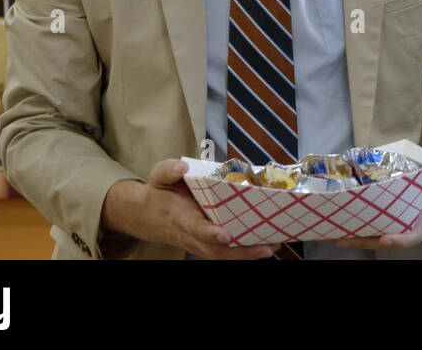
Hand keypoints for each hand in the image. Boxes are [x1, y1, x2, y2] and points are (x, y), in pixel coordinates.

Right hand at [100, 158, 282, 259]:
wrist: (148, 216)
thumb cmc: (160, 194)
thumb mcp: (158, 177)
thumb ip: (168, 170)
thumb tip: (182, 167)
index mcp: (180, 216)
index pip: (195, 227)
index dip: (209, 232)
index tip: (225, 234)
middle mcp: (191, 234)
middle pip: (215, 249)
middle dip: (240, 251)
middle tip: (266, 247)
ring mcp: (199, 242)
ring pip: (223, 254)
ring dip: (248, 253)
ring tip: (273, 246)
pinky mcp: (207, 244)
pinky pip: (226, 252)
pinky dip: (245, 251)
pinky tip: (266, 245)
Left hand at [333, 143, 421, 251]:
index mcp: (421, 220)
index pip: (412, 237)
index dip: (399, 241)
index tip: (386, 238)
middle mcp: (403, 226)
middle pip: (384, 240)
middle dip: (365, 241)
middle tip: (345, 238)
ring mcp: (390, 223)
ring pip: (371, 236)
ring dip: (352, 237)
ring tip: (332, 235)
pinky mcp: (379, 217)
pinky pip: (365, 226)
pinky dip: (350, 228)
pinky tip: (333, 226)